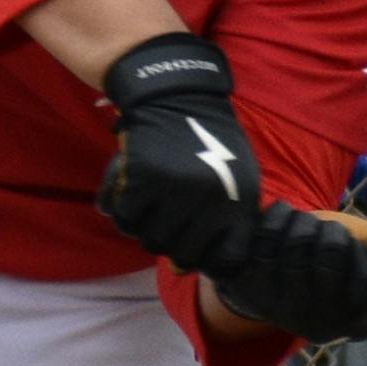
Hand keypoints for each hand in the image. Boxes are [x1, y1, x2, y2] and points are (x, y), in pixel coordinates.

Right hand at [94, 31, 267, 258]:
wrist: (176, 94)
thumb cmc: (211, 140)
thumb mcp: (237, 179)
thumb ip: (222, 227)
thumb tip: (181, 271)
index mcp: (241, 202)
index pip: (227, 262)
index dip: (210, 260)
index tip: (200, 245)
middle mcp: (211, 201)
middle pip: (183, 256)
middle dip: (174, 242)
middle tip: (169, 219)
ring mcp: (176, 191)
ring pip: (151, 241)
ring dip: (147, 227)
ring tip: (152, 203)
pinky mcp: (143, 178)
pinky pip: (126, 219)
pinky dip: (126, 210)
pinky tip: (134, 192)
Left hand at [185, 203, 366, 345]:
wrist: (278, 266)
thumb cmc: (330, 260)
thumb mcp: (365, 254)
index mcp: (355, 324)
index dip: (356, 250)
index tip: (348, 240)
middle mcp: (318, 327)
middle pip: (329, 257)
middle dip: (329, 229)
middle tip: (325, 227)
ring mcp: (280, 314)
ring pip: (295, 245)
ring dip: (303, 220)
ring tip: (303, 221)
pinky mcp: (248, 292)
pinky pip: (263, 241)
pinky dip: (276, 217)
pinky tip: (281, 218)